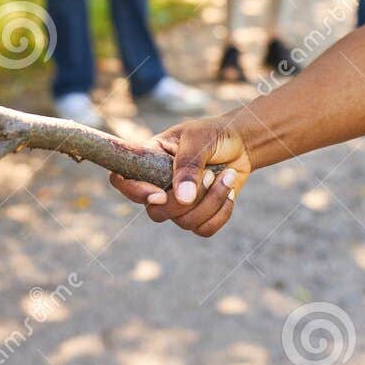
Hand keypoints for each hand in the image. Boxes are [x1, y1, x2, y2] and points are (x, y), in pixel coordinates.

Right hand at [109, 119, 251, 237]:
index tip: (160, 194)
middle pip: (156, 212)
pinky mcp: (199, 215)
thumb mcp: (199, 140)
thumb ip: (188, 166)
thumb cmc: (214, 134)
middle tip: (209, 174)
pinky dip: (222, 212)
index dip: (135, 192)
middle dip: (186, 200)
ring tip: (226, 175)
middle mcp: (159, 185)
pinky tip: (229, 190)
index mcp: (150, 160)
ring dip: (212, 200)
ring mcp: (179, 203)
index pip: (122, 180)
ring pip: (185, 222)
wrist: (241, 144)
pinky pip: (204, 229)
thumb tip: (182, 199)